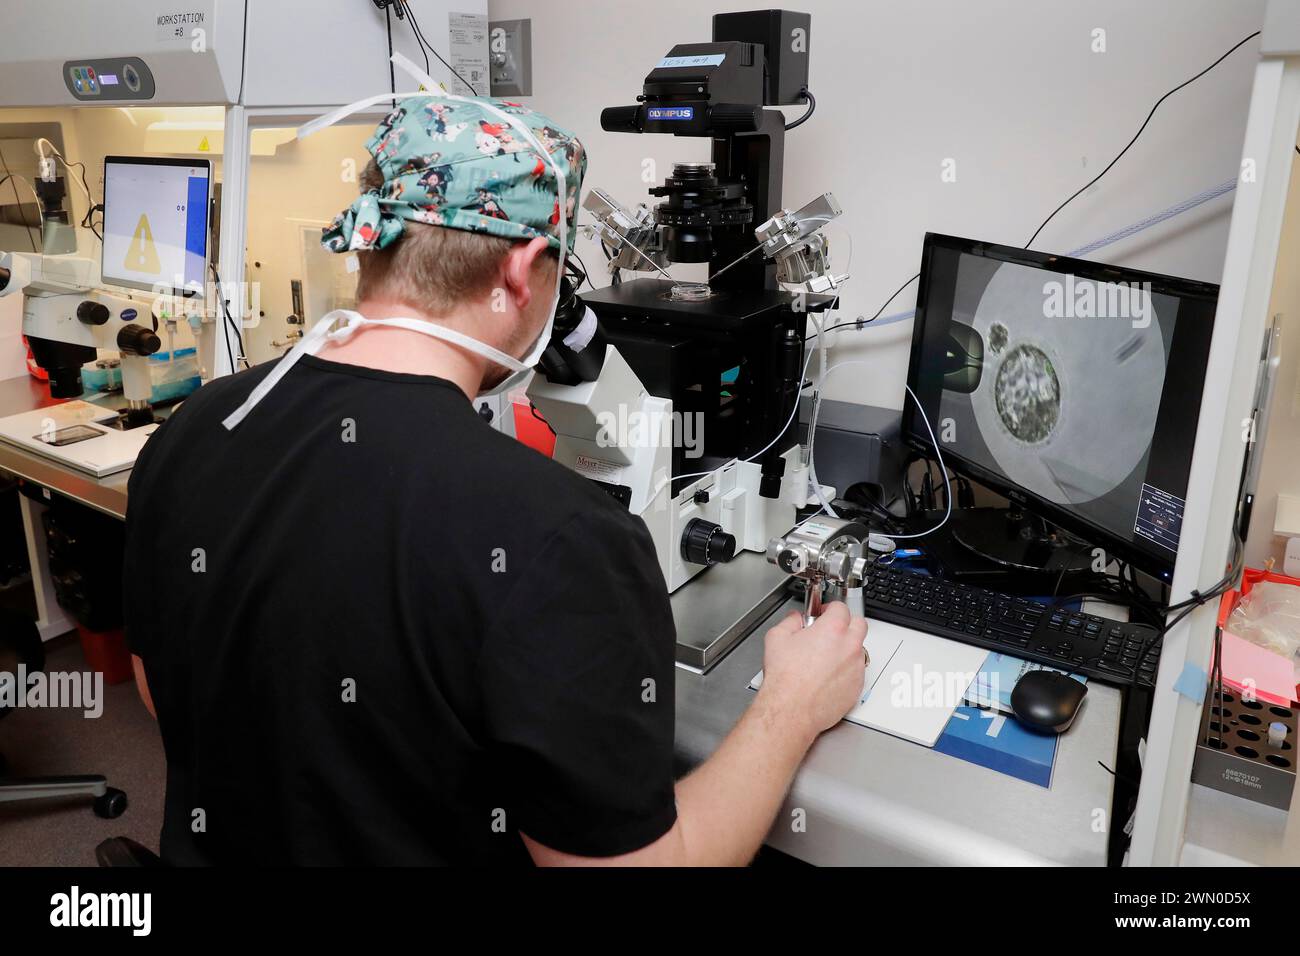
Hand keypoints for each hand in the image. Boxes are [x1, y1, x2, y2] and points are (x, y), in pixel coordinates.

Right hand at [757, 601, 868, 741]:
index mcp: (833, 629)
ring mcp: (856, 667)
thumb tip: (795, 619)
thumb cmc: (786, 678)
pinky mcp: (857, 686)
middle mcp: (849, 646)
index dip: (830, 609)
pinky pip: (857, 671)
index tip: (823, 613)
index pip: (841, 608)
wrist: (791, 709)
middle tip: (831, 630)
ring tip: (827, 656)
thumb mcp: (777, 638)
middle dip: (846, 624)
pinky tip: (829, 675)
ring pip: (859, 649)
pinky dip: (846, 670)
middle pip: (859, 624)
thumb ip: (790, 621)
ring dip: (847, 648)